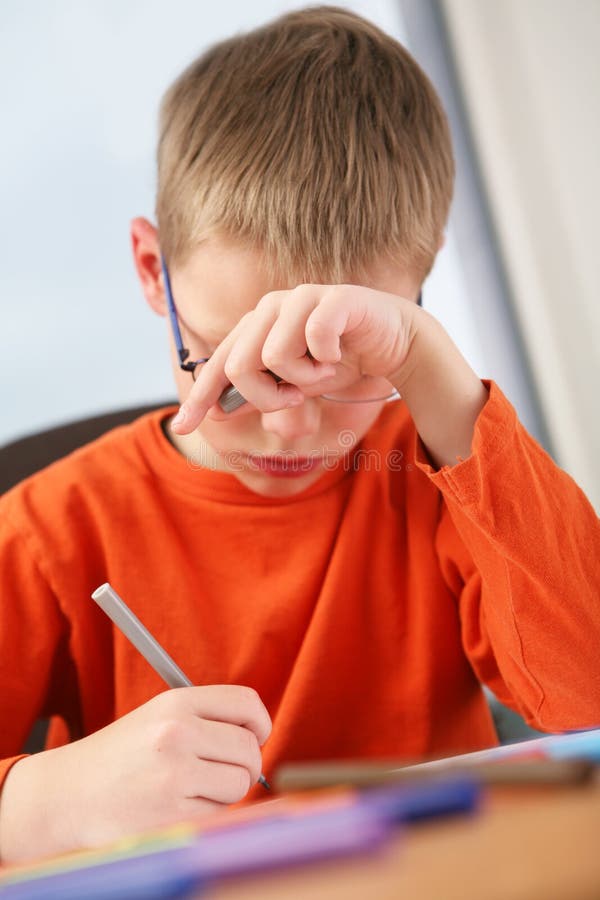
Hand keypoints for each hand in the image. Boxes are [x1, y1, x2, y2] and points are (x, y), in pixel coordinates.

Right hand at [0, 685, 270, 862]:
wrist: (67, 794)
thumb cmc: (120, 756)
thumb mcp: (157, 717)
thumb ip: (205, 718)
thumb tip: (258, 736)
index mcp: (176, 702)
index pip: (246, 702)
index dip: (260, 723)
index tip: (257, 736)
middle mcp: (177, 732)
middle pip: (249, 748)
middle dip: (248, 765)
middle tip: (230, 772)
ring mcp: (175, 773)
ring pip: (239, 782)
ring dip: (228, 791)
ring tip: (197, 788)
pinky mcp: (172, 812)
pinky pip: (219, 812)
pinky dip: (209, 812)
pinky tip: (180, 805)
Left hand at [172, 284, 417, 432]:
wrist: (394, 343)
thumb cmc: (340, 362)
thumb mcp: (295, 389)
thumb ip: (260, 397)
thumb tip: (217, 409)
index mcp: (256, 328)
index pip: (218, 365)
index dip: (200, 397)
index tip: (182, 427)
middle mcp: (271, 308)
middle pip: (239, 366)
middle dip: (267, 397)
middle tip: (296, 397)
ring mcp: (301, 298)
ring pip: (274, 356)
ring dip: (304, 380)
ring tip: (323, 373)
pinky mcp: (333, 298)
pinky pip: (314, 336)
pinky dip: (328, 360)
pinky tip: (339, 355)